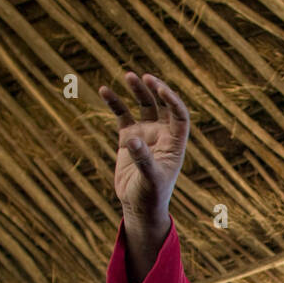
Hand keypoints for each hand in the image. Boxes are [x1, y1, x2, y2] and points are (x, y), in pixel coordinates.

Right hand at [99, 72, 189, 239]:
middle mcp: (162, 135)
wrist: (138, 207)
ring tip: (128, 75)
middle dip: (156, 90)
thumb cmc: (150, 196)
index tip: (161, 90)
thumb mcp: (149, 180)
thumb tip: (132, 140)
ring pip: (143, 106)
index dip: (173, 101)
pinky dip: (114, 103)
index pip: (179, 116)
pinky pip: (121, 115)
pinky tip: (104, 90)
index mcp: (175, 144)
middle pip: (162, 106)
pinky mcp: (127, 138)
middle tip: (146, 77)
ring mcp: (145, 134)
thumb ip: (143, 159)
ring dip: (137, 90)